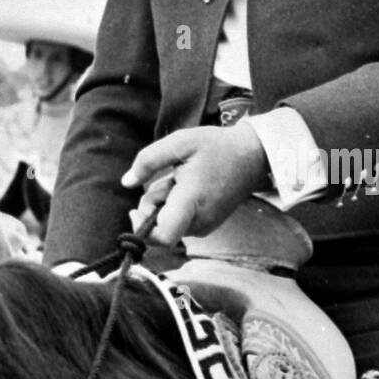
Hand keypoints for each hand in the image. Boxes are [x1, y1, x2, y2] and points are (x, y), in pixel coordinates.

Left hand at [121, 124, 269, 245]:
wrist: (252, 156)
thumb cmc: (216, 146)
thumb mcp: (180, 142)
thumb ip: (149, 160)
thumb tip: (127, 182)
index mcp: (192, 202)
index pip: (164, 236)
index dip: (142, 230)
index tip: (134, 210)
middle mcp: (200, 221)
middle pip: (159, 226)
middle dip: (154, 202)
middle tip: (169, 177)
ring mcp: (206, 226)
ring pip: (168, 222)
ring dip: (165, 201)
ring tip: (183, 178)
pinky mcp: (208, 225)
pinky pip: (180, 220)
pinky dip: (176, 205)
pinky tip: (189, 186)